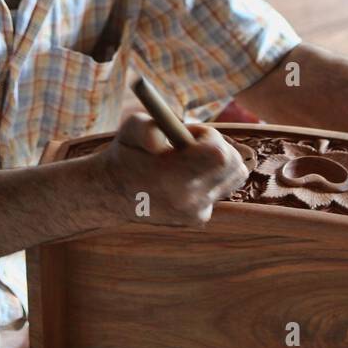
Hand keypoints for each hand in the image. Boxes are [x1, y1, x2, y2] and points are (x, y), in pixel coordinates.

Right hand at [97, 113, 248, 227]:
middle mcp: (187, 199)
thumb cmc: (126, 154)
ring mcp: (195, 212)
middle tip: (195, 144)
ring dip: (216, 164)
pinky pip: (219, 190)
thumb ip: (147, 127)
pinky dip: (208, 180)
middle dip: (220, 148)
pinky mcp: (198, 219)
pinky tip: (182, 179)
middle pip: (234, 166)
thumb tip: (160, 140)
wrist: (112, 194)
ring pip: (232, 178)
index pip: (218, 155)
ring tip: (187, 161)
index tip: (191, 134)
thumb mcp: (131, 130)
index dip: (210, 137)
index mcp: (170, 177)